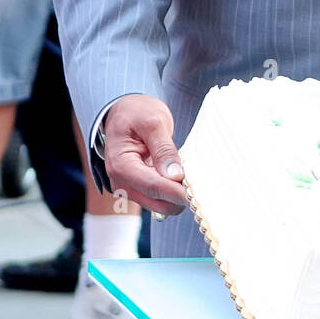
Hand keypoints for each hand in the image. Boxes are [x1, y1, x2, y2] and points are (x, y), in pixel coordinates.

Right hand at [104, 95, 187, 214]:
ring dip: (177, 196)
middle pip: (158, 203)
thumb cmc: (136, 113)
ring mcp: (129, 188)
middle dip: (179, 196)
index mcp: (121, 165)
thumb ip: (163, 149)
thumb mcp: (153, 122)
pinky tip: (182, 177)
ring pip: (160, 205)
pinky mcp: (139, 189)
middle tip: (199, 180)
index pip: (153, 187)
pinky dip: (173, 192)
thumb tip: (174, 175)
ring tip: (190, 176)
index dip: (177, 191)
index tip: (198, 189)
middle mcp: (121, 182)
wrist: (125, 113)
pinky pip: (160, 199)